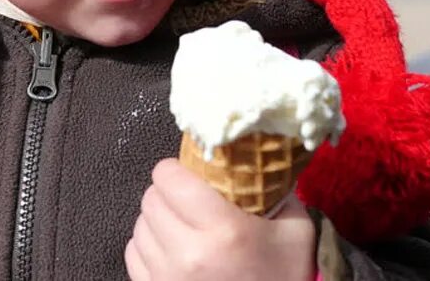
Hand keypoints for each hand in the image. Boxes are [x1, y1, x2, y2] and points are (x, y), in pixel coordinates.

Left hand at [125, 159, 315, 280]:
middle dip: (167, 193)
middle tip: (187, 200)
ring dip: (157, 220)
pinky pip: (133, 252)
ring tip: (182, 226)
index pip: (169, 177)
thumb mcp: (296, 230)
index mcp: (224, 230)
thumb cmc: (285, 277)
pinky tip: (172, 250)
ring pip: (139, 225)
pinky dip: (149, 246)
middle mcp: (190, 253)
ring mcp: (167, 276)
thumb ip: (276, 190)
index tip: (188, 173)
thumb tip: (257, 160)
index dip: (175, 169)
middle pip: (151, 199)